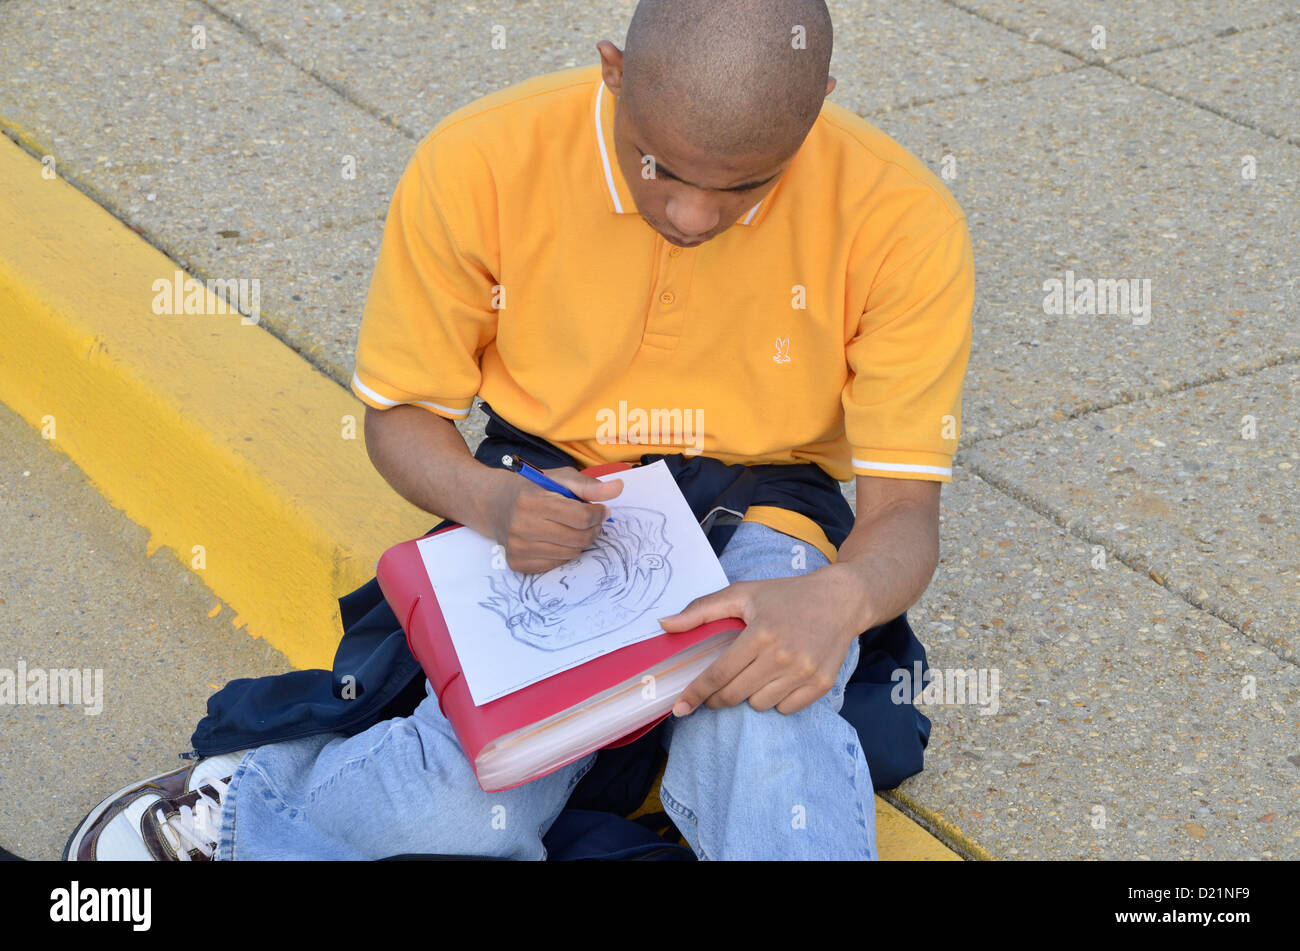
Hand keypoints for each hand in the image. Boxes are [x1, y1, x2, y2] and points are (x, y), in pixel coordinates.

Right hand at [486, 467, 622, 573]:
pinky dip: (564, 552)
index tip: (601, 509)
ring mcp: (518, 548)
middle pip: (579, 538)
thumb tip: (618, 488)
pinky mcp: (517, 563)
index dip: (599, 514)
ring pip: (571, 553)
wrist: (493, 504)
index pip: (582, 517)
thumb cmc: (530, 489)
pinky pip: (557, 564)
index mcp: (532, 501)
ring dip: (580, 541)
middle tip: (592, 521)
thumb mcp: (559, 479)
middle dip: (593, 529)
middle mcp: (522, 527)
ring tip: (574, 528)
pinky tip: (557, 539)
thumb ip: (589, 486)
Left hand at [658, 567, 864, 715]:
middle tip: (716, 689)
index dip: (695, 694)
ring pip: (759, 705)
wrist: (841, 600)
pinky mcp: (821, 685)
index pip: (718, 675)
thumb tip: (664, 624)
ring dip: (750, 695)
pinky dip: (776, 700)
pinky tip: (778, 679)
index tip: (679, 708)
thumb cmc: (787, 595)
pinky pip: (785, 709)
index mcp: (760, 633)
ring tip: (757, 672)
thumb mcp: (743, 593)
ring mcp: (804, 673)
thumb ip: (702, 610)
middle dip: (718, 697)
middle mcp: (782, 656)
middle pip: (735, 695)